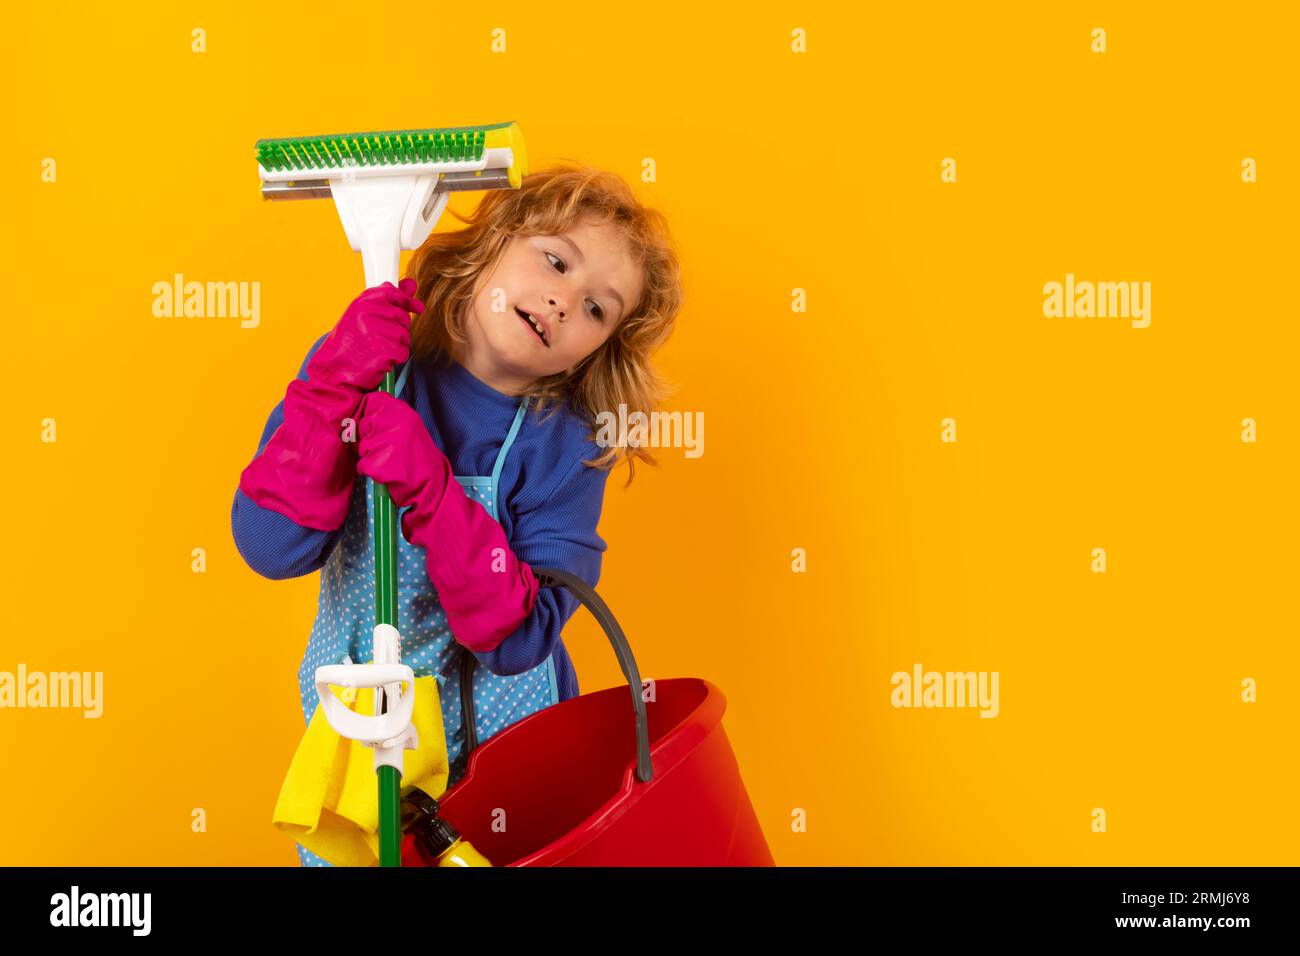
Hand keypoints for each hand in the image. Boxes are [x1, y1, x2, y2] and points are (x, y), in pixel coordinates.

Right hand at [306, 278, 423, 392]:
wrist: (333, 372)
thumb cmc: (347, 344)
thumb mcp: (362, 316)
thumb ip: (388, 300)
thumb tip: (411, 284)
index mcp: (362, 302)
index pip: (392, 293)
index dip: (407, 301)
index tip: (418, 307)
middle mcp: (371, 313)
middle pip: (403, 317)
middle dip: (397, 330)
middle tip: (378, 340)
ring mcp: (379, 331)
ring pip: (405, 335)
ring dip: (396, 345)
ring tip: (375, 350)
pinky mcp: (387, 350)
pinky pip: (403, 352)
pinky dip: (395, 359)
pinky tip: (378, 360)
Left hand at [355, 390, 450, 513]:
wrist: (431, 482)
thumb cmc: (418, 455)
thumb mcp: (411, 425)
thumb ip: (391, 416)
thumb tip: (367, 412)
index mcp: (402, 411)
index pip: (372, 401)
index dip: (371, 415)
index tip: (377, 425)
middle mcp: (393, 423)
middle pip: (364, 424)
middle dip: (369, 437)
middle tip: (387, 447)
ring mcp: (384, 443)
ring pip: (361, 446)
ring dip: (370, 455)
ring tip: (390, 460)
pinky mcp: (376, 464)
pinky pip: (362, 465)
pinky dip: (369, 470)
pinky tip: (385, 471)